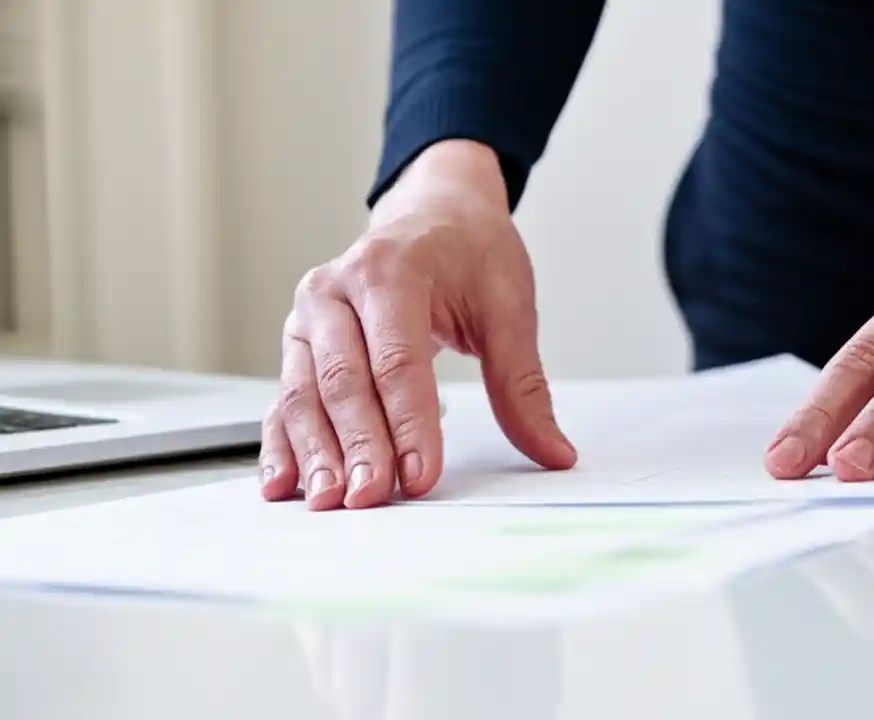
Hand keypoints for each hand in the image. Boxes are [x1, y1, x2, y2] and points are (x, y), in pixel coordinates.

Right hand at [259, 140, 575, 509]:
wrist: (435, 211)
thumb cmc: (470, 253)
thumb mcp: (509, 307)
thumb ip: (523, 385)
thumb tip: (553, 453)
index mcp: (391, 270)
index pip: (398, 359)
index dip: (409, 422)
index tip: (421, 474)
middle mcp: (336, 289)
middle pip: (344, 380)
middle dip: (359, 445)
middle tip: (372, 497)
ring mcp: (309, 317)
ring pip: (305, 393)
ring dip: (316, 452)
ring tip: (330, 502)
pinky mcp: (298, 344)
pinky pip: (285, 398)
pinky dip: (283, 443)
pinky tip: (284, 484)